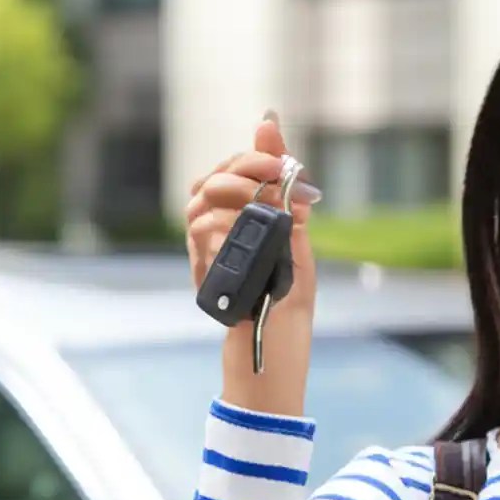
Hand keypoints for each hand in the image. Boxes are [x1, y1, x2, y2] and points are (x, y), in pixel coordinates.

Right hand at [185, 113, 319, 414]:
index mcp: (252, 231)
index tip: (269, 126)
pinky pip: (199, 231)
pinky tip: (242, 230)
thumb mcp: (299, 267)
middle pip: (216, 178)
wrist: (268, 374)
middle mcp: (225, 237)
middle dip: (245, 166)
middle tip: (273, 174)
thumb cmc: (287, 326)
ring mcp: (210, 254)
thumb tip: (295, 176)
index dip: (256, 150)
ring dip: (233, 190)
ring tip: (261, 203)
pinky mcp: (203, 274)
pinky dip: (221, 222)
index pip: (244, 177)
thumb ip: (294, 220)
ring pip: (202, 198)